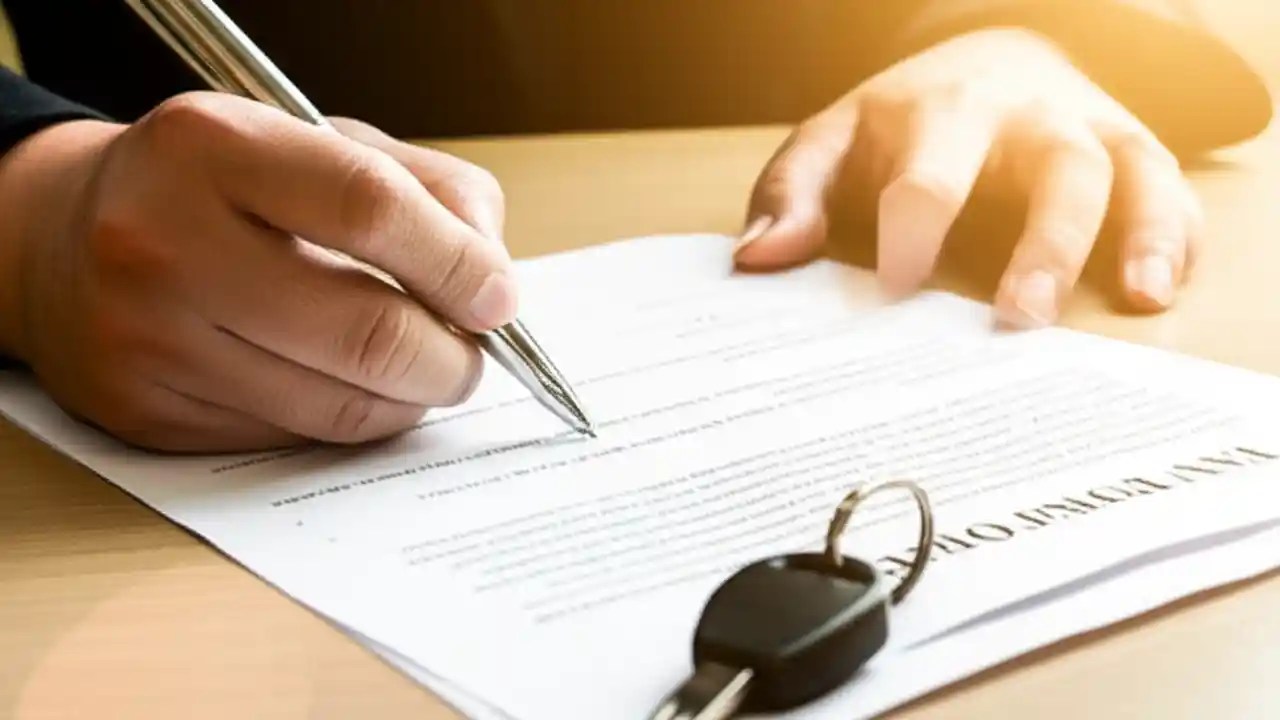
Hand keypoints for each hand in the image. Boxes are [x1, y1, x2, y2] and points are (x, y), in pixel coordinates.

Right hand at [0, 92, 512, 451]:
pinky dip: (350, 422)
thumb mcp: (320, 145)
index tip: (498, 298)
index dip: (459, 265)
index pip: (372, 209)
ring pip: (339, 408)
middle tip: (468, 354)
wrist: (68, 242)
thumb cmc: (223, 188)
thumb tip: (494, 281)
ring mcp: (148, 339)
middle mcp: (163, 242)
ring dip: (410, 399)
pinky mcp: (148, 416)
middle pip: (366, 332)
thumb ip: (430, 191)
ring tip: (420, 369)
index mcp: (212, 147)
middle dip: (451, 358)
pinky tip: (352, 388)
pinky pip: (294, 440)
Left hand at [736, 27, 1202, 326]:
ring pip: (1118, 174)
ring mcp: (1083, 132)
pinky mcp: (1129, 152)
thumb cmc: (900, 122)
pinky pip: (1166, 187)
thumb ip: (792, 194)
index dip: (917, 225)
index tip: (899, 287)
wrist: (988, 58)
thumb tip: (753, 258)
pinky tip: (1158, 287)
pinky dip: (1173, 233)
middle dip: (1039, 240)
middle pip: (1046, 168)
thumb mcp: (833, 141)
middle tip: (1020, 318)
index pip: (929, 171)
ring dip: (1131, 233)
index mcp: (938, 117)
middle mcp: (1021, 120)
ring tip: (1134, 297)